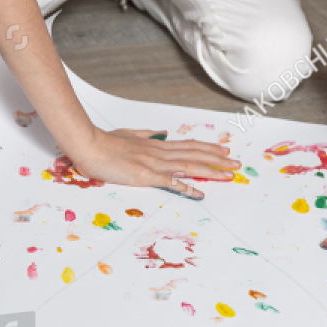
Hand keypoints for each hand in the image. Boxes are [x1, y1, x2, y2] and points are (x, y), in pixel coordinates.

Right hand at [66, 128, 239, 199]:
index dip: (208, 148)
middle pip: (195, 155)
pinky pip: (170, 182)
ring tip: (229, 175)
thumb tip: (160, 132)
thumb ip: (145, 134)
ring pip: (189, 166)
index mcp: (155, 144)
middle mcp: (159, 152)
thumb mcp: (129, 134)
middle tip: (237, 164)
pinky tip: (200, 193)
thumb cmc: (104, 141)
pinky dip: (187, 188)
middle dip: (218, 160)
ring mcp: (154, 164)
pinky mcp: (145, 175)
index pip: (188, 145)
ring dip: (211, 171)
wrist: (89, 145)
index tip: (223, 150)